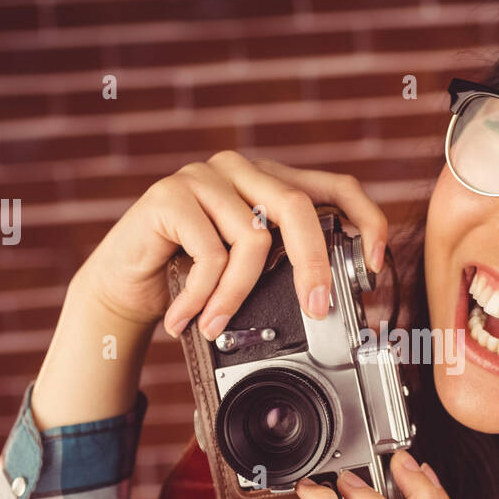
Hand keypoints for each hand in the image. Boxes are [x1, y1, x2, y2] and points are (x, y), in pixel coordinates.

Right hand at [74, 151, 389, 337]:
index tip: (375, 263)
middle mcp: (241, 170)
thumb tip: (334, 292)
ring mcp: (203, 177)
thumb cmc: (190, 278)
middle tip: (317, 309)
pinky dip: (203, 297)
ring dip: (236, 297)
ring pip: (252, 239)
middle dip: (313, 265)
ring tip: (216, 327)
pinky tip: (185, 318)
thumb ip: (285, 263)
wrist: (123, 286)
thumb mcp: (248, 270)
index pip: (336, 186)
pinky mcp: (169, 195)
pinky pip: (209, 254)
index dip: (366, 219)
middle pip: (297, 207)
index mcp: (270, 183)